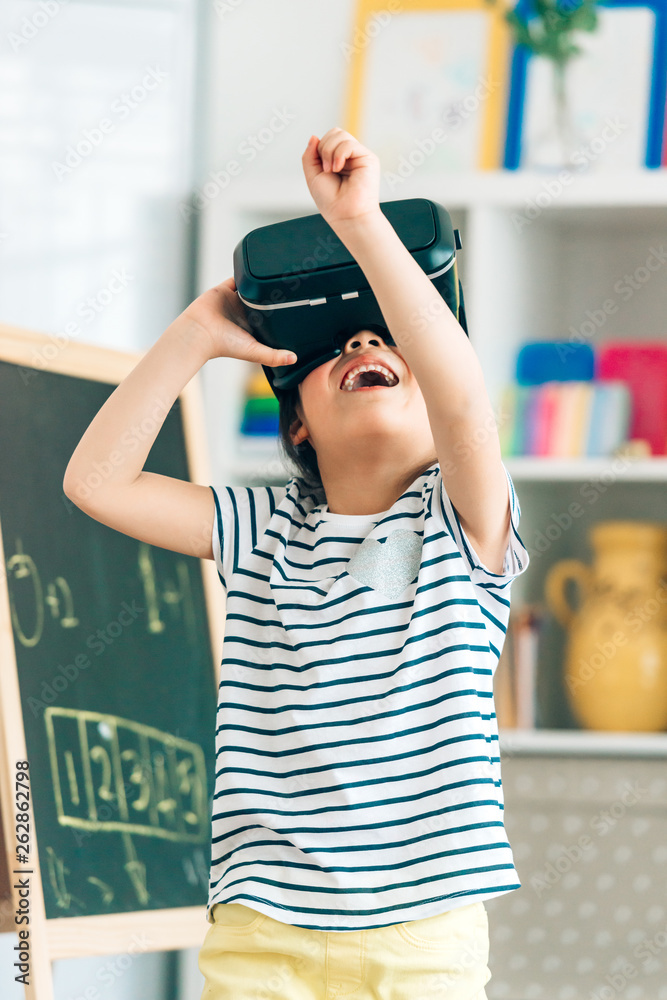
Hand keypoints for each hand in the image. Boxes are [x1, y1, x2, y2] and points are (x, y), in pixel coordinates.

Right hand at [174, 277, 297, 366]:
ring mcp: (233, 300)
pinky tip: (254, 266)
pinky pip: (236, 277)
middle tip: (288, 284)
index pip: (270, 316)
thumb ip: (273, 356)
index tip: (295, 303)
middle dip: (270, 293)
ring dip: (258, 281)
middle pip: (261, 299)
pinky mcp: (224, 289)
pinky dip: (244, 272)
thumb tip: (294, 359)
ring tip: (274, 273)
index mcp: (252, 326)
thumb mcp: (254, 351)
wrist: (200, 332)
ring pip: (250, 287)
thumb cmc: (224, 345)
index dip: (280, 310)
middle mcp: (243, 313)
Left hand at [302, 127, 380, 228]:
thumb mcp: (313, 176)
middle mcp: (350, 156)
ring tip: (331, 170)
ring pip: (340, 134)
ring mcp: (359, 156)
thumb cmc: (331, 202)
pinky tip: (339, 168)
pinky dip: (339, 154)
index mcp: (338, 159)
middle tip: (326, 169)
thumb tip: (314, 136)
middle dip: (324, 147)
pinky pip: (349, 143)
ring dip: (329, 152)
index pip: (327, 139)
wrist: (345, 216)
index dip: (319, 149)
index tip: (321, 169)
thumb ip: (310, 155)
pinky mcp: (368, 158)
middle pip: (335, 132)